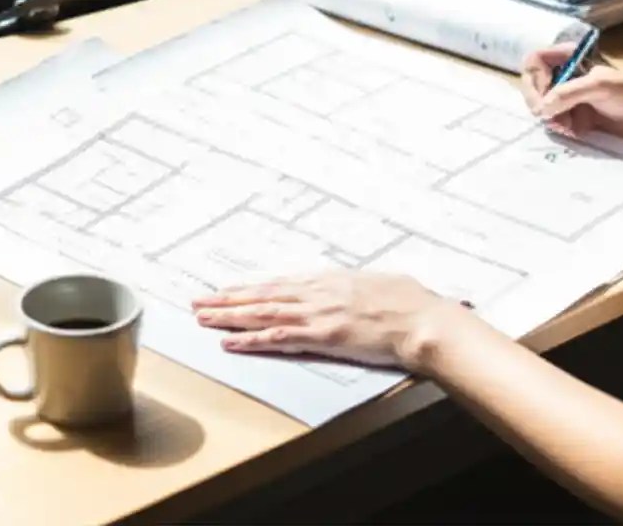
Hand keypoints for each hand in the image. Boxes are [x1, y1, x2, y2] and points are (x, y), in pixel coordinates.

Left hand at [191, 271, 460, 370]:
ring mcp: (318, 313)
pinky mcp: (323, 336)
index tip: (228, 290)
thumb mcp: (379, 283)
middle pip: (263, 295)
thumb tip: (355, 288)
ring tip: (203, 317)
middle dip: (228, 299)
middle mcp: (318, 293)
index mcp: (330, 280)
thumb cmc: (411, 302)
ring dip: (229, 316)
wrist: (424, 319)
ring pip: (263, 313)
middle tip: (198, 301)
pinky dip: (251, 340)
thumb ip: (357, 287)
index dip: (251, 288)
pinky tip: (230, 341)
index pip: (280, 283)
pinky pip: (278, 337)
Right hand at [520, 43, 622, 137]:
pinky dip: (560, 128)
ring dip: (551, 119)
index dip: (533, 79)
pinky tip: (574, 131)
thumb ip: (569, 93)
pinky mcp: (576, 116)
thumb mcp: (599, 86)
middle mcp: (566, 77)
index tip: (544, 97)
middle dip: (540, 104)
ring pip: (543, 108)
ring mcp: (570, 98)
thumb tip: (542, 108)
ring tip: (567, 127)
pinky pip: (555, 122)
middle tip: (551, 118)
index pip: (534, 62)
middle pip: (534, 87)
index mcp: (569, 61)